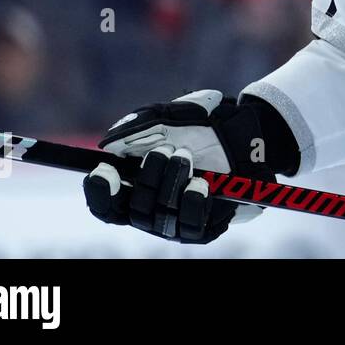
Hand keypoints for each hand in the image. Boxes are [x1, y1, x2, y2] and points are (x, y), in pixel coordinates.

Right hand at [83, 90, 275, 243]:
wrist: (245, 133)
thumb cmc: (203, 126)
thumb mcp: (173, 115)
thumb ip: (141, 125)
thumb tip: (110, 144)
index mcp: (135, 189)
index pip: (106, 206)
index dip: (99, 192)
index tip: (104, 169)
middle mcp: (152, 211)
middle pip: (133, 209)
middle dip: (147, 176)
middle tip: (164, 150)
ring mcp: (177, 222)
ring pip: (160, 217)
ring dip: (170, 183)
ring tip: (185, 155)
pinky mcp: (203, 229)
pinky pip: (192, 226)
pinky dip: (193, 203)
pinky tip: (201, 184)